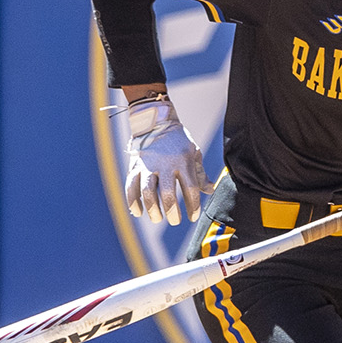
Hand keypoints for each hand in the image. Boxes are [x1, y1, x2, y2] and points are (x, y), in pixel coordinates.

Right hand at [123, 96, 210, 224]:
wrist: (155, 121)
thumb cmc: (178, 140)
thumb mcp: (193, 152)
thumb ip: (200, 173)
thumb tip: (210, 191)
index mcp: (183, 162)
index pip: (191, 189)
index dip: (192, 206)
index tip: (192, 217)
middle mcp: (165, 165)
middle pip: (168, 194)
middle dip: (172, 212)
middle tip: (175, 221)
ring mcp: (148, 166)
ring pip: (148, 193)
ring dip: (152, 210)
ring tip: (157, 219)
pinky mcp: (134, 167)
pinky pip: (131, 187)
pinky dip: (133, 202)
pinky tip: (138, 212)